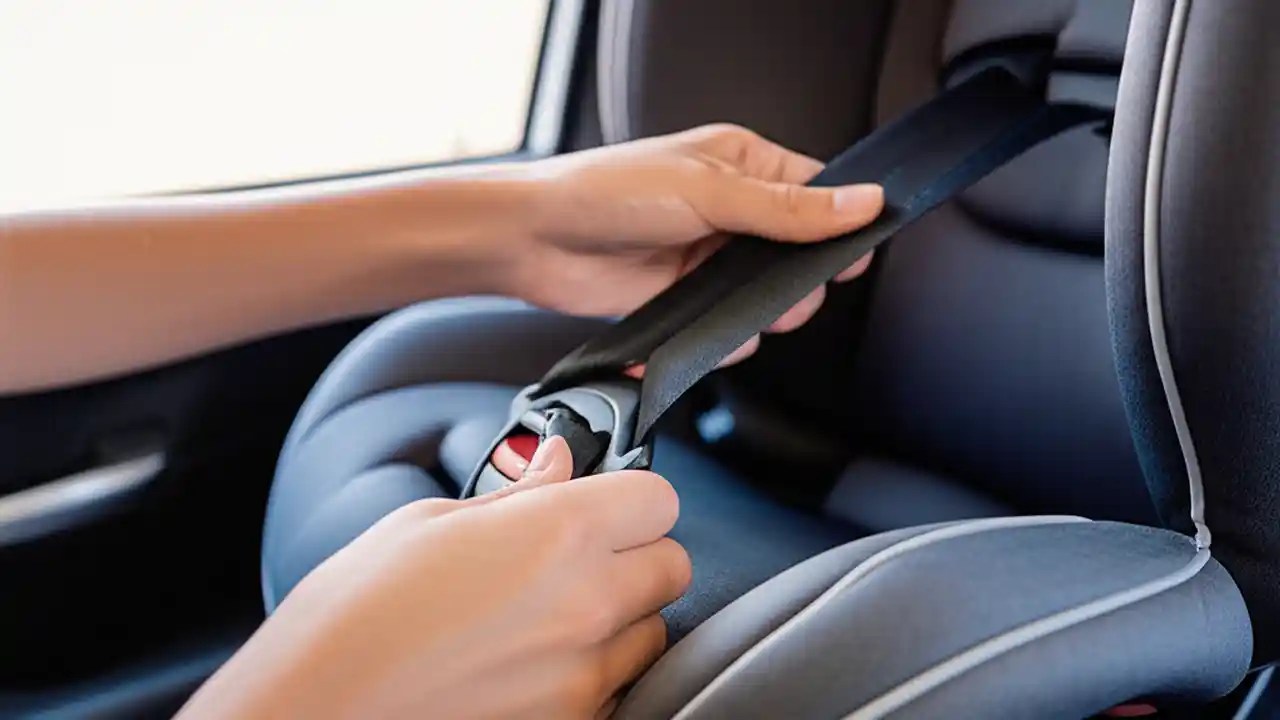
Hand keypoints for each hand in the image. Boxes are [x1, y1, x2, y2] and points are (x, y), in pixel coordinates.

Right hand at [179, 437, 688, 719]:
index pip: (659, 498)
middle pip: (672, 566)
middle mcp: (587, 606)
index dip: (630, 497)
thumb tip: (557, 464)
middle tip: (576, 560)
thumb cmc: (348, 619)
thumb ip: (515, 496)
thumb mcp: (425, 525)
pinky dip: (592, 678)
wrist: (307, 719)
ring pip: (652, 634)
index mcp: (556, 534)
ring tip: (544, 621)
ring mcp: (584, 679)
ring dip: (619, 620)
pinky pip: (617, 692)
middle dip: (635, 556)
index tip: (602, 504)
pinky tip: (531, 668)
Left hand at [510, 124, 883, 364]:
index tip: (854, 252)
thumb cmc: (606, 192)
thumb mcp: (708, 192)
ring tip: (753, 313)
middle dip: (802, 278)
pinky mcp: (687, 298)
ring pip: (769, 295)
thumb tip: (861, 203)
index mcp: (742, 163)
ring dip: (769, 312)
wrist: (535, 242)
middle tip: (791, 290)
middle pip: (800, 251)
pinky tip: (716, 334)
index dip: (840, 222)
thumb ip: (788, 208)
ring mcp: (709, 256)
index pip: (817, 191)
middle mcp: (730, 209)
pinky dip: (731, 338)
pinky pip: (731, 326)